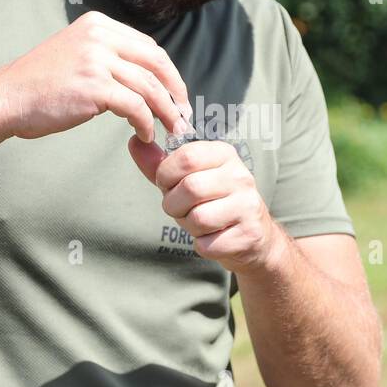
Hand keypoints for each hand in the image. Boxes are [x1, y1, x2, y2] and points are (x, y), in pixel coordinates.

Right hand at [0, 10, 190, 142]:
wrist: (6, 98)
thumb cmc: (40, 84)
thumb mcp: (75, 53)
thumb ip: (106, 55)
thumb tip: (143, 74)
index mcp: (98, 25)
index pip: (148, 46)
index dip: (169, 73)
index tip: (177, 94)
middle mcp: (100, 37)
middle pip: (156, 62)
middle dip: (176, 90)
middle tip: (184, 114)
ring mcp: (97, 60)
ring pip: (150, 86)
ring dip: (166, 112)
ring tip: (172, 131)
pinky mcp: (94, 86)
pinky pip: (135, 106)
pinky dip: (146, 123)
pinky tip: (145, 134)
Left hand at [129, 137, 283, 274]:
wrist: (253, 236)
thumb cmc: (213, 202)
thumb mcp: (188, 178)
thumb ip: (159, 164)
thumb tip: (133, 141)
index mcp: (225, 154)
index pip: (186, 157)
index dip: (166, 175)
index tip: (170, 184)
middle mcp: (240, 176)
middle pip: (190, 188)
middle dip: (174, 204)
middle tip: (182, 208)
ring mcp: (248, 205)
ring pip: (198, 218)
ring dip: (189, 226)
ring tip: (200, 222)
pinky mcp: (248, 234)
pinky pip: (207, 244)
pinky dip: (202, 245)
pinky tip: (214, 237)